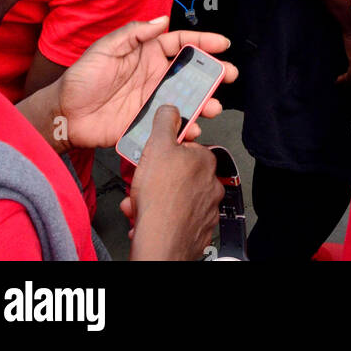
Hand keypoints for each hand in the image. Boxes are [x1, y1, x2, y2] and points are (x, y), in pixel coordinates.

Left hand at [54, 18, 235, 152]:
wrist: (65, 114)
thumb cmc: (82, 77)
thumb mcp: (106, 47)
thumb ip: (134, 32)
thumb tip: (163, 19)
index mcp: (148, 53)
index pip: (181, 43)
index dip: (203, 41)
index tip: (222, 44)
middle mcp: (155, 75)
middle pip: (191, 72)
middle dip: (213, 72)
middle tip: (230, 75)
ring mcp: (153, 100)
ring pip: (186, 99)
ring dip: (204, 102)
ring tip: (214, 106)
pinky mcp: (147, 123)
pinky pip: (171, 124)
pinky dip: (184, 128)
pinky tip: (192, 129)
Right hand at [124, 106, 221, 261]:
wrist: (160, 242)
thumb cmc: (161, 199)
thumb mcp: (157, 145)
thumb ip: (165, 121)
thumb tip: (170, 108)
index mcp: (205, 161)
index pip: (185, 149)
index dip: (163, 154)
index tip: (152, 161)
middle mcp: (211, 185)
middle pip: (178, 176)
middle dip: (155, 181)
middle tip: (143, 186)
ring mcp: (206, 210)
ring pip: (176, 199)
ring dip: (155, 201)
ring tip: (140, 206)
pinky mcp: (198, 231)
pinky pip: (177, 220)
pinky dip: (162, 220)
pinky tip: (147, 221)